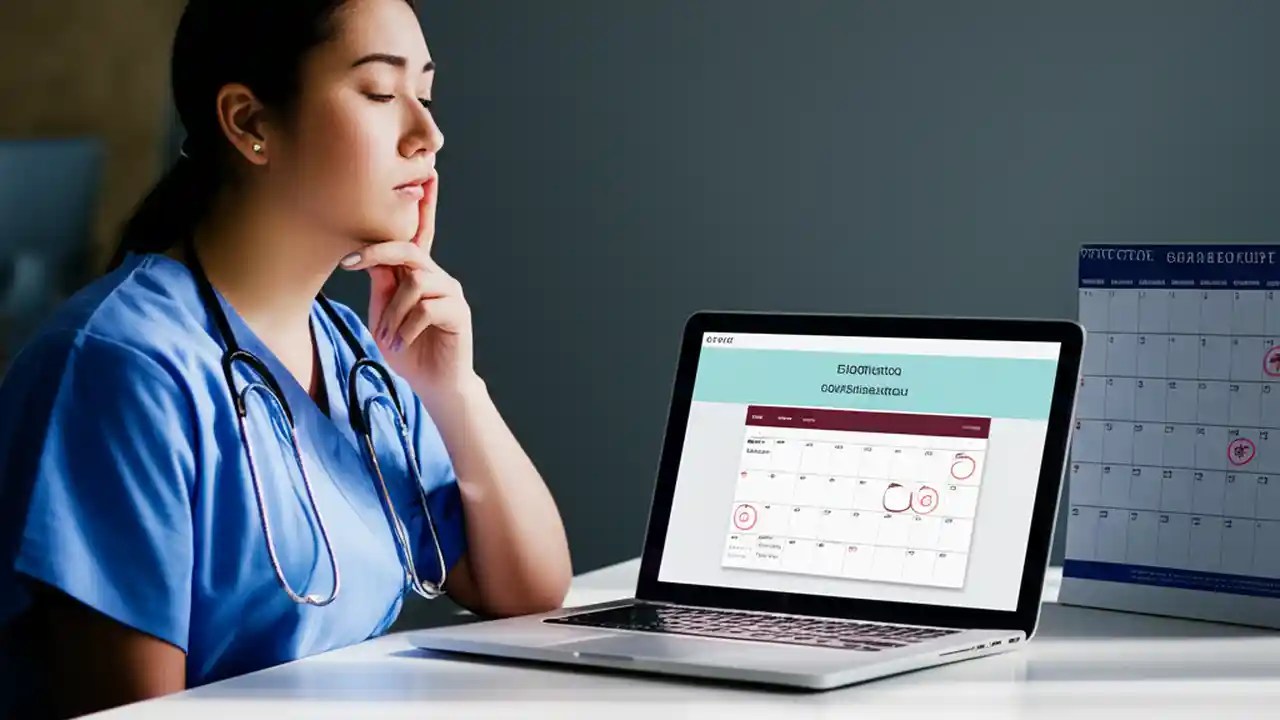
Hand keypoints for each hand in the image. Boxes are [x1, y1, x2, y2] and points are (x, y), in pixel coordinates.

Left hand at [340, 171, 475, 395]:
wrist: (433, 386)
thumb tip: (371, 255)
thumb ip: (383, 284)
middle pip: (409, 249)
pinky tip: (403, 343)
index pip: (420, 232)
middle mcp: (437, 277)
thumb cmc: (407, 349)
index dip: (424, 202)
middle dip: (378, 251)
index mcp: (419, 274)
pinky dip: (406, 327)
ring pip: (414, 283)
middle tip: (351, 263)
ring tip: (388, 337)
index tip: (424, 175)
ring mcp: (450, 293)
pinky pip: (426, 308)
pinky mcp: (458, 313)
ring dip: (393, 313)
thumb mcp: (384, 312)